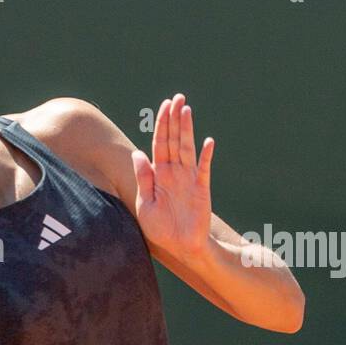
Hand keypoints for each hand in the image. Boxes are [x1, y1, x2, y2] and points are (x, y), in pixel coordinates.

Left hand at [131, 93, 213, 259]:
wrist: (180, 247)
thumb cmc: (161, 229)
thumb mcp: (145, 203)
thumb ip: (143, 178)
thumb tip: (137, 153)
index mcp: (159, 175)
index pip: (159, 144)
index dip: (161, 125)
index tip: (163, 106)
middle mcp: (175, 173)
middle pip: (173, 140)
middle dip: (174, 119)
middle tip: (177, 97)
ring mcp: (189, 179)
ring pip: (187, 149)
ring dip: (186, 130)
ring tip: (186, 110)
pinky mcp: (202, 189)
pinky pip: (204, 170)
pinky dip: (206, 156)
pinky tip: (208, 142)